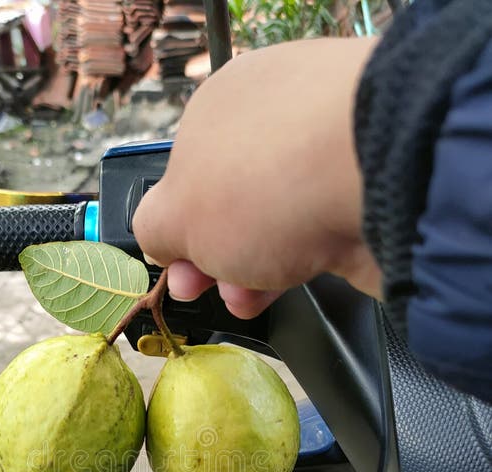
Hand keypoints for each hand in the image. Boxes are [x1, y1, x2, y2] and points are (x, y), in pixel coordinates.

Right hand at [132, 38, 381, 318]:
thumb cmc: (263, 185)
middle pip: (232, 207)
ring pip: (275, 229)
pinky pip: (319, 241)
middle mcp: (276, 126)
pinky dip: (297, 271)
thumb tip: (160, 243)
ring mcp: (325, 162)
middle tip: (200, 289)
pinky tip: (283, 291)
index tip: (172, 268)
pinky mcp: (366, 198)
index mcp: (223, 108)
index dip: (177, 229)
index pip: (188, 174)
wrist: (379, 182)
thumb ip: (154, 231)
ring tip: (243, 300)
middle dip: (212, 259)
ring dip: (250, 274)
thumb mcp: (173, 217)